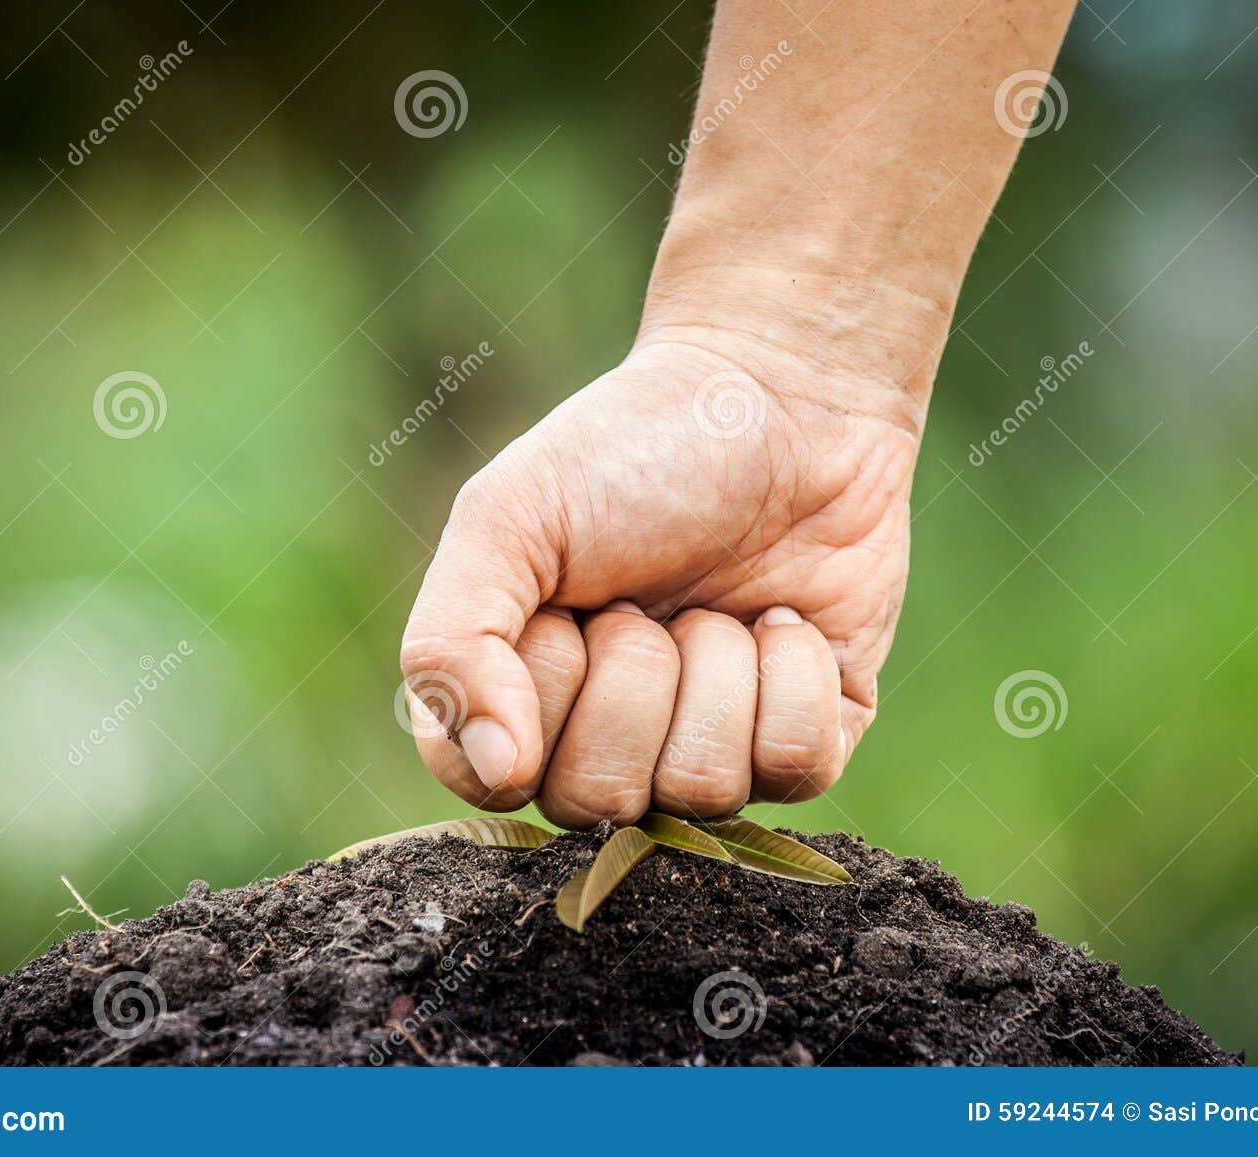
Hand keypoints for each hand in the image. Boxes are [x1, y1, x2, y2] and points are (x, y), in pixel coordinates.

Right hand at [400, 316, 931, 827]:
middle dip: (635, 674)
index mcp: (515, 700)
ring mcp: (706, 753)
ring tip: (717, 602)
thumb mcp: (508, 517)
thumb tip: (499, 772)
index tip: (568, 610)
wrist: (786, 398)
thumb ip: (453, 644)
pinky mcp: (804, 744)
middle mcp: (607, 745)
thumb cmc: (631, 449)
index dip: (539, 695)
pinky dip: (794, 677)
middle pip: (601, 796)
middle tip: (645, 597)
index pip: (494, 782)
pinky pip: (797, 767)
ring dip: (717, 668)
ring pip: (702, 787)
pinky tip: (785, 619)